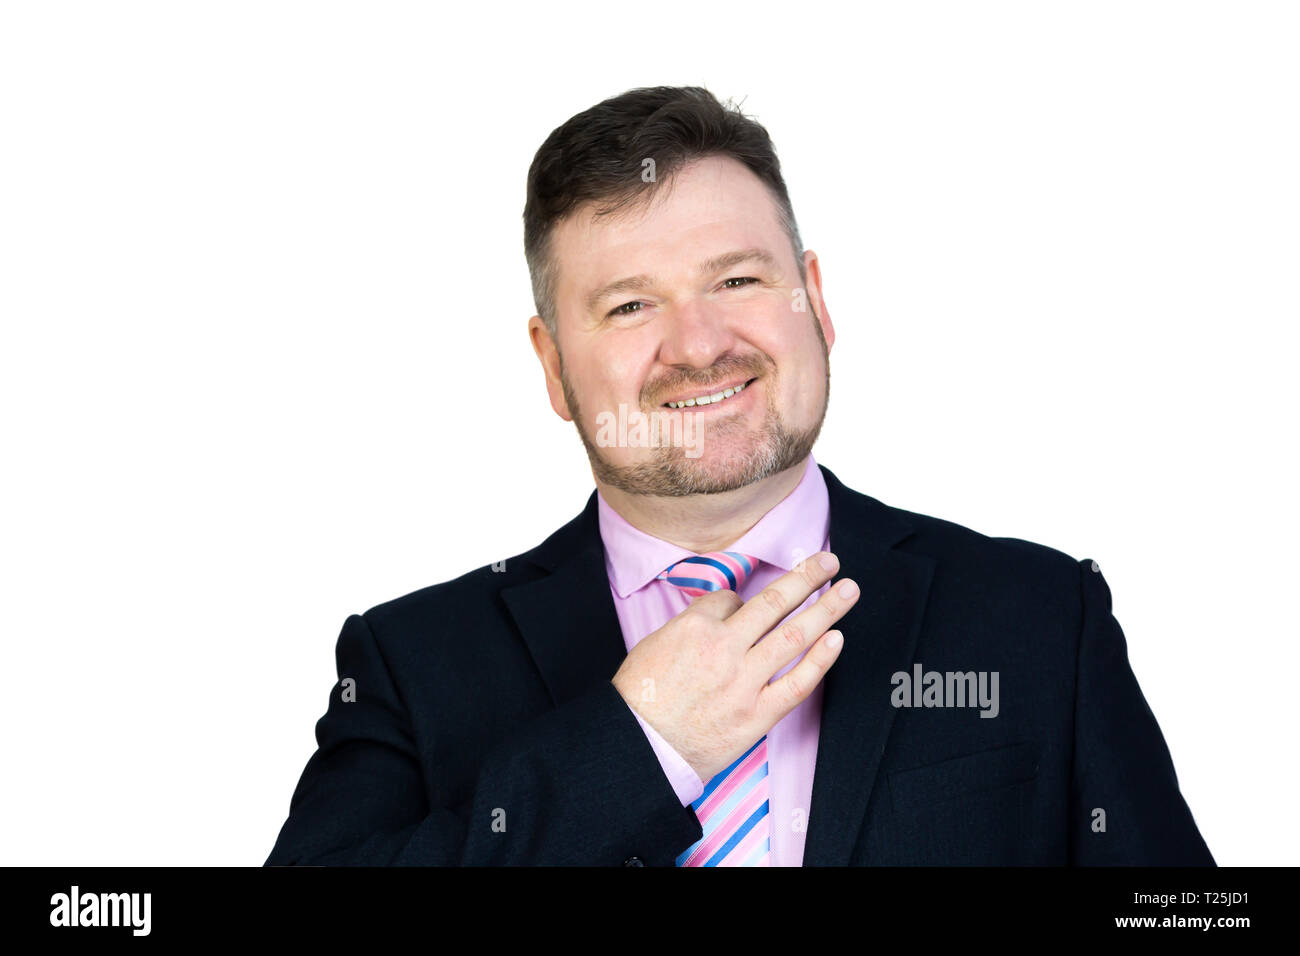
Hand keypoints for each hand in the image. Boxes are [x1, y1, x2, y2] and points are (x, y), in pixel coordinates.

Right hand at [612, 551, 857, 781]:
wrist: (641, 749)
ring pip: (794, 635)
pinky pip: (797, 684)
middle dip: (807, 577)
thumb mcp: (655, 642)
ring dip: (826, 609)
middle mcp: (724, 648)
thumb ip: (693, 624)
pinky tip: (837, 639)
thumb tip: (726, 613)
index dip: (740, 602)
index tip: (745, 610)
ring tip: (849, 590)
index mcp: (695, 627)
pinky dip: (820, 660)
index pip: (731, 600)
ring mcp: (744, 682)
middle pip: (775, 602)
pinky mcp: (757, 715)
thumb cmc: (641, 698)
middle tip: (830, 562)